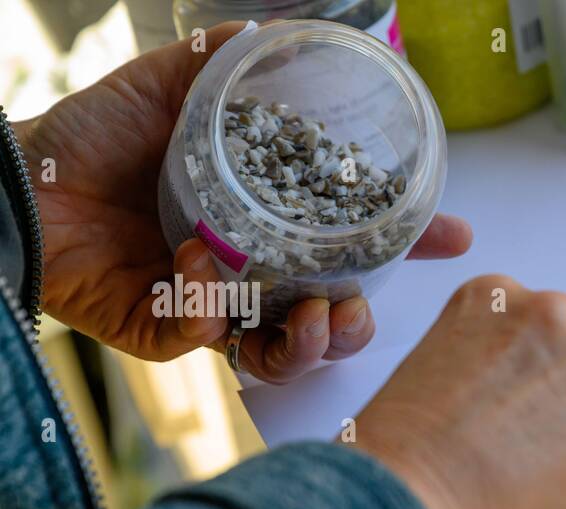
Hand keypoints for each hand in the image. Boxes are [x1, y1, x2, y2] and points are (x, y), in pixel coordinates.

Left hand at [14, 21, 471, 383]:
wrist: (21, 177)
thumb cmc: (92, 134)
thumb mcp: (170, 84)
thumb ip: (226, 63)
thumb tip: (284, 27)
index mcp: (263, 224)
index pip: (348, 243)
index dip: (402, 243)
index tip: (453, 235)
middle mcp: (246, 272)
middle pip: (327, 317)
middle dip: (356, 325)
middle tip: (356, 310)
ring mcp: (209, 308)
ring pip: (281, 351)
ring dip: (309, 344)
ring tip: (310, 320)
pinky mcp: (164, 332)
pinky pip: (206, 340)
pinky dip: (211, 312)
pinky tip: (197, 273)